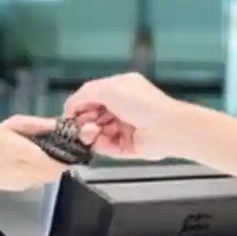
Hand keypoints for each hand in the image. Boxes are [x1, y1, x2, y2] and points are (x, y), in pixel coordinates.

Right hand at [0, 115, 72, 191]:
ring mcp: (28, 182)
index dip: (67, 151)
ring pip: (52, 176)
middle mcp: (28, 170)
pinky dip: (46, 171)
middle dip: (63, 158)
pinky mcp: (26, 188)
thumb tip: (56, 124)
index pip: (55, 158)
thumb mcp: (10, 125)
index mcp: (24, 152)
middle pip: (57, 169)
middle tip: (63, 146)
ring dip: (55, 165)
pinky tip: (38, 162)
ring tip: (50, 153)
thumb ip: (34, 124)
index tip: (70, 142)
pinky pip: (43, 180)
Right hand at [62, 72, 186, 160]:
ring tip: (92, 132)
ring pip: (96, 132)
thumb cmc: (144, 104)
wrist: (167, 128)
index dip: (79, 105)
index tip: (69, 114)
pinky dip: (100, 145)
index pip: (90, 96)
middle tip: (81, 124)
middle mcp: (121, 107)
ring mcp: (123, 127)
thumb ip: (84, 94)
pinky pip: (106, 147)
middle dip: (83, 120)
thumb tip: (70, 105)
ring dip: (90, 133)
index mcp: (119, 88)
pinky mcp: (126, 146)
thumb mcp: (109, 88)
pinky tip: (100, 141)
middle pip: (91, 116)